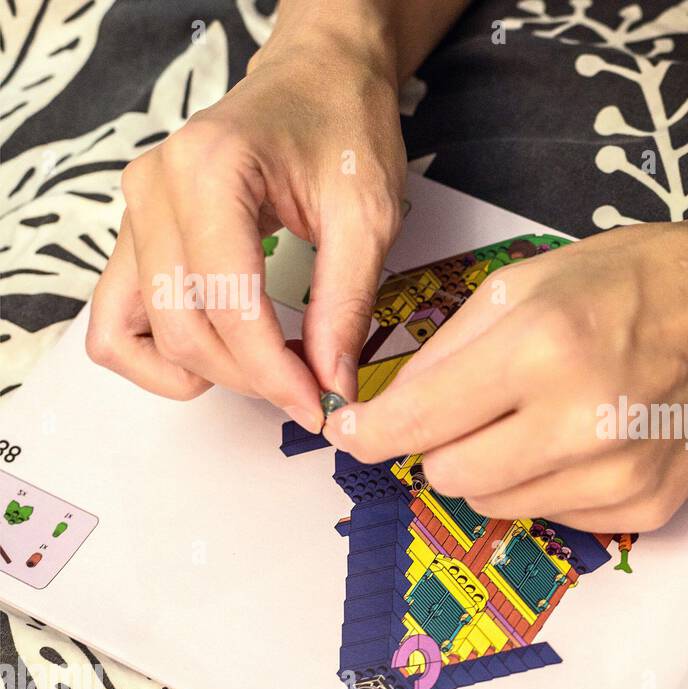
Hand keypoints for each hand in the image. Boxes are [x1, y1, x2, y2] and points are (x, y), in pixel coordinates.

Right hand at [86, 29, 406, 428]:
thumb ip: (345, 305)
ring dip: (207, 371)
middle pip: (183, 326)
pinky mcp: (137, 234)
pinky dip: (158, 356)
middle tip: (313, 386)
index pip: (228, 304)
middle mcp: (155, 188)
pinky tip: (219, 358)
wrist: (319, 81)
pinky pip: (116, 320)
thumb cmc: (344, 128)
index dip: (275, 372)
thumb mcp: (368, 215)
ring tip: (271, 367)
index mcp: (210, 171)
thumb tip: (331, 385)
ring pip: (141, 332)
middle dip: (251, 376)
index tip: (320, 404)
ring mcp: (136, 211)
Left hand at [323, 221, 687, 531]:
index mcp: (542, 348)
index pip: (419, 422)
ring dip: (494, 466)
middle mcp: (580, 424)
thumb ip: (450, 348)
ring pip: (495, 504)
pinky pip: (553, 515)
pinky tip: (587, 437)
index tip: (351, 433)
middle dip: (442, 443)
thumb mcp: (529, 280)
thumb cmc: (640, 279)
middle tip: (475, 406)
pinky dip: (548, 482)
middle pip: (448, 476)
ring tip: (541, 415)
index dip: (369, 432)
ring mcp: (618, 477)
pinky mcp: (645, 509)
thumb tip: (392, 410)